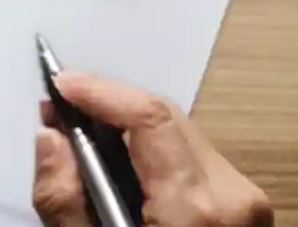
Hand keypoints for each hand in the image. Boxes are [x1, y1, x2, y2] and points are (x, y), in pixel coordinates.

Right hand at [32, 74, 271, 226]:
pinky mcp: (246, 212)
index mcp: (197, 210)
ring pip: (180, 135)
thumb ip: (66, 201)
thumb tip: (51, 142)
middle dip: (109, 107)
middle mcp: (234, 198)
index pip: (149, 116)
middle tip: (60, 111)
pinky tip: (120, 169)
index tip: (62, 85)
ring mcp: (246, 205)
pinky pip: (194, 161)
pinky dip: (154, 155)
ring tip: (81, 141)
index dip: (100, 91)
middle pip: (165, 117)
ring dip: (130, 131)